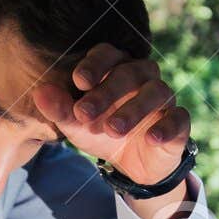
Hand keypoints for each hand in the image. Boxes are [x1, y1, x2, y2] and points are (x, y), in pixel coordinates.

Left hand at [32, 43, 191, 192]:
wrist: (132, 165)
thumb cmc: (102, 132)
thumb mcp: (77, 125)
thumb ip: (60, 109)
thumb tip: (39, 92)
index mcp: (116, 69)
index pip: (109, 54)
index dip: (95, 64)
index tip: (79, 81)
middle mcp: (143, 78)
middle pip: (130, 73)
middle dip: (107, 92)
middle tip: (85, 113)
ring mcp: (164, 99)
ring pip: (156, 92)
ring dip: (134, 109)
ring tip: (113, 129)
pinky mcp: (178, 122)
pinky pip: (179, 118)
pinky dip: (166, 127)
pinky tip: (151, 139)